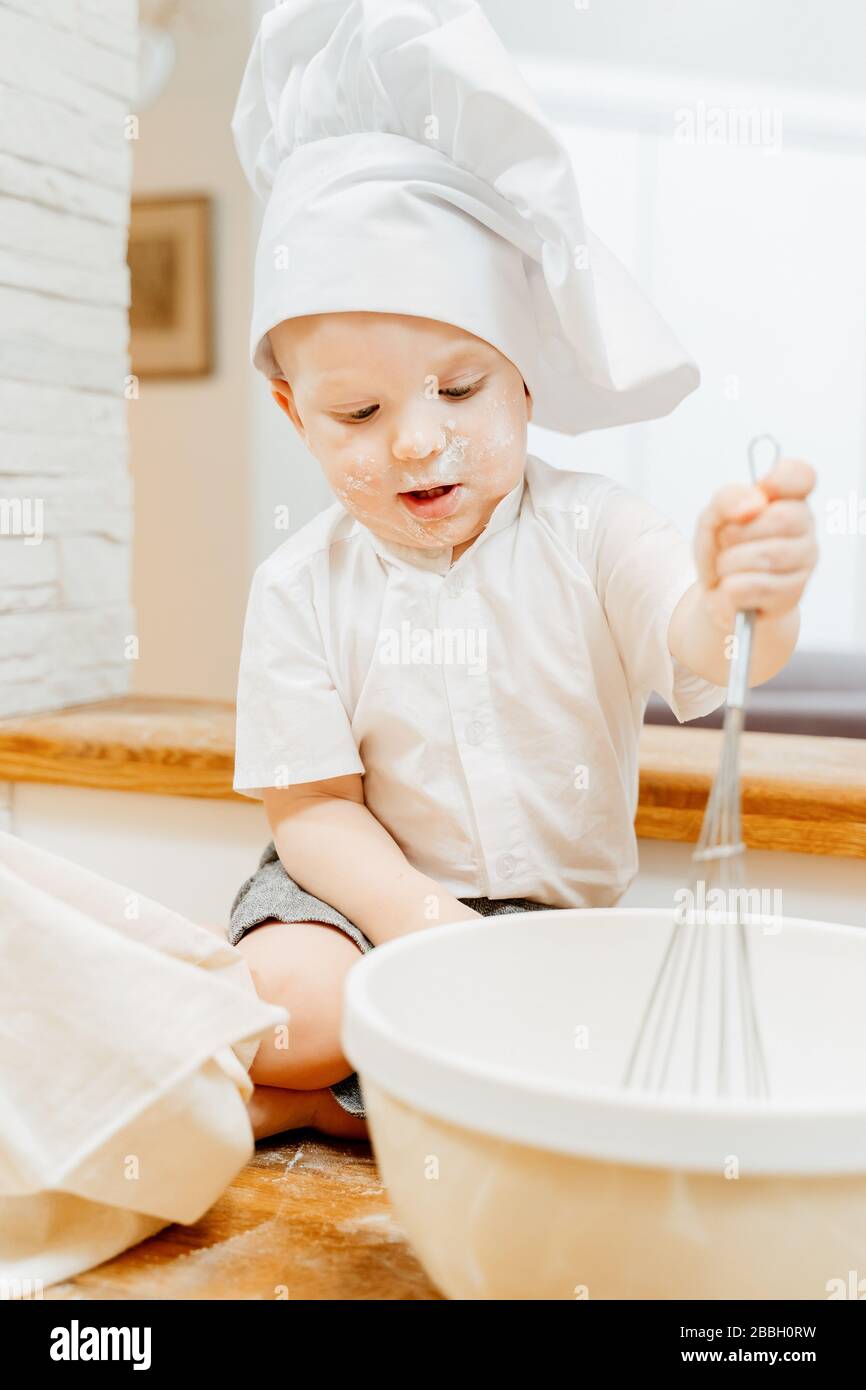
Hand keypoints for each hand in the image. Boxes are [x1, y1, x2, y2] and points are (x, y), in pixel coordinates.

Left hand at [694, 456, 817, 631]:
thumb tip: (754, 501)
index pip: (801, 476)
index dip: (781, 478)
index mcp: (786, 499)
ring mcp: (804, 561)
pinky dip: (731, 589)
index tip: (761, 489)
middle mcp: (803, 526)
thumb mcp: (712, 521)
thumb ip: (727, 500)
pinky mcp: (794, 593)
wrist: (719, 599)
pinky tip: (734, 588)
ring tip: (727, 569)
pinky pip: (757, 586)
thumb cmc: (722, 554)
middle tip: (727, 544)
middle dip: (736, 534)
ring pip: (767, 556)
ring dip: (729, 564)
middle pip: (780, 518)